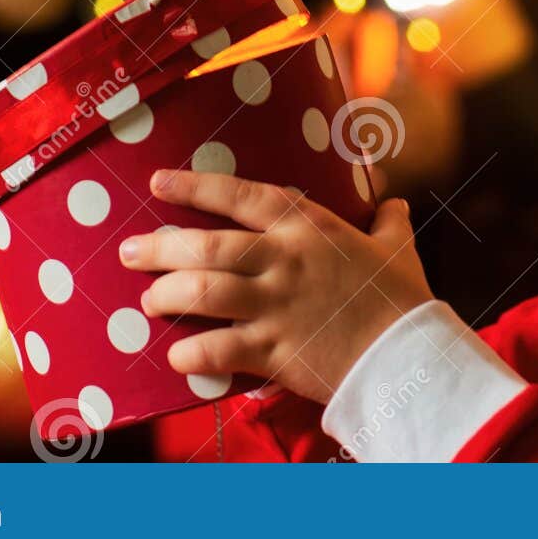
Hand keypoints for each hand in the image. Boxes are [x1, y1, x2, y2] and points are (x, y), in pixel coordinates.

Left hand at [117, 169, 433, 404]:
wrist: (407, 356)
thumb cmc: (403, 299)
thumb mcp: (397, 249)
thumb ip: (388, 222)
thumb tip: (395, 202)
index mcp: (309, 229)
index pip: (242, 196)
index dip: (195, 187)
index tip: (158, 182)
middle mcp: (284, 261)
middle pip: (207, 247)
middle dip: (159, 247)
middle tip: (130, 251)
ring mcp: (275, 307)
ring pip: (203, 292)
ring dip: (166, 295)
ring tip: (147, 301)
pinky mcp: (273, 351)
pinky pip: (217, 350)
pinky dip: (191, 353)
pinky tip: (177, 356)